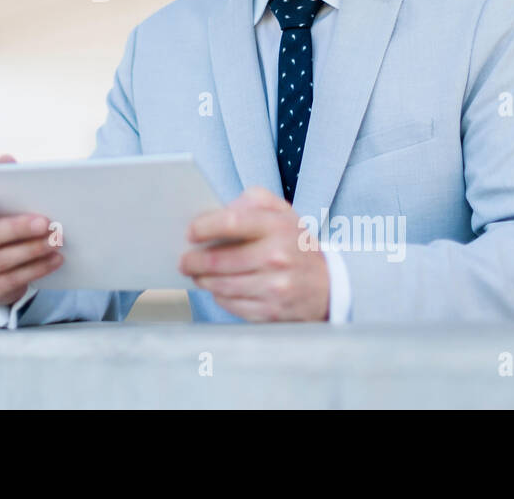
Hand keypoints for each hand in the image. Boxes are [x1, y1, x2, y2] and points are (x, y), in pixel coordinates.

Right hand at [0, 154, 62, 305]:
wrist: (4, 259)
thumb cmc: (3, 217)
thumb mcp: (4, 197)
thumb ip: (3, 178)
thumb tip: (6, 159)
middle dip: (16, 229)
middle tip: (46, 222)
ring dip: (31, 251)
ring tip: (56, 241)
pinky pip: (10, 281)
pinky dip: (36, 269)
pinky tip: (55, 259)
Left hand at [179, 186, 328, 321]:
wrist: (329, 286)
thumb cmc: (295, 244)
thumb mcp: (283, 212)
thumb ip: (253, 200)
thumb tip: (219, 210)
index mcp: (278, 227)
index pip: (232, 222)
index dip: (204, 227)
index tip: (190, 232)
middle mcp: (277, 257)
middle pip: (219, 260)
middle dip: (193, 260)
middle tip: (184, 260)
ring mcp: (274, 287)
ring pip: (221, 285)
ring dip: (202, 280)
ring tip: (197, 274)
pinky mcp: (271, 312)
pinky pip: (231, 304)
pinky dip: (219, 296)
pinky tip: (218, 289)